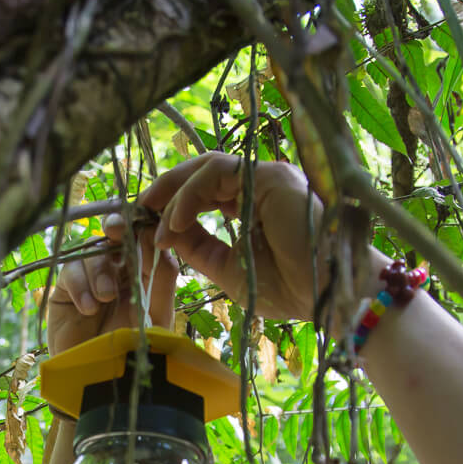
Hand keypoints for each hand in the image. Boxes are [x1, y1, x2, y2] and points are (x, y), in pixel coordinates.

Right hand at [46, 225, 178, 356]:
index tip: (144, 227)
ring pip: (92, 252)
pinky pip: (70, 271)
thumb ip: (162, 278)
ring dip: (100, 270)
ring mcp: (90, 280)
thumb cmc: (132, 352)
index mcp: (144, 273)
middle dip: (117, 228)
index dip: (142, 226)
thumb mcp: (156, 315)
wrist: (99, 382)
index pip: (144, 238)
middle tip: (116, 232)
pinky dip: (80, 285)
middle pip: (115, 236)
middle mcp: (117, 272)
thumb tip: (159, 239)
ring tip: (105, 297)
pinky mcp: (66, 291)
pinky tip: (88, 308)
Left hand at [135, 152, 327, 320]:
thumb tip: (163, 234)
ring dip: (174, 192)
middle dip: (165, 190)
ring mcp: (266, 178)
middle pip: (202, 174)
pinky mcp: (270, 176)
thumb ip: (198, 249)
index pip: (205, 193)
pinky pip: (218, 172)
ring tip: (152, 219)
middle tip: (137, 211)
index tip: (146, 226)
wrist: (325, 295)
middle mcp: (259, 187)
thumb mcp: (228, 269)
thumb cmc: (289, 288)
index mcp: (252, 205)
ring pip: (206, 168)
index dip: (172, 206)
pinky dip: (190, 194)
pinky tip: (175, 221)